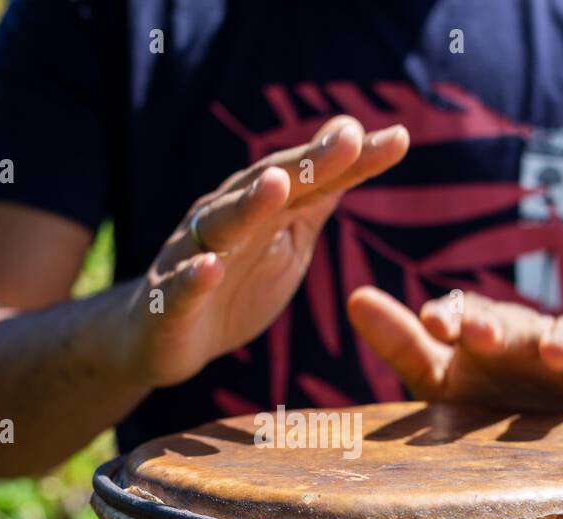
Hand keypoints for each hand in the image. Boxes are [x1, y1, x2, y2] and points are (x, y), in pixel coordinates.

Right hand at [119, 116, 409, 387]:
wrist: (162, 335)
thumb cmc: (233, 283)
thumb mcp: (287, 239)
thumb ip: (318, 195)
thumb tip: (356, 139)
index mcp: (261, 208)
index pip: (314, 178)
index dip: (355, 160)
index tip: (400, 139)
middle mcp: (226, 219)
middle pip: (269, 186)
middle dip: (309, 163)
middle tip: (349, 139)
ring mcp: (193, 255)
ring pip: (221, 225)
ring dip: (248, 205)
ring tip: (275, 185)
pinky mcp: (170, 301)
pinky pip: (181, 287)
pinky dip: (195, 276)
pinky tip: (210, 269)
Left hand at [346, 287, 562, 418]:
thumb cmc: (493, 397)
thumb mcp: (443, 377)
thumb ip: (403, 344)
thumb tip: (355, 297)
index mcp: (486, 335)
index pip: (465, 315)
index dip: (450, 316)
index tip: (431, 323)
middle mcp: (531, 340)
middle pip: (518, 322)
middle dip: (500, 326)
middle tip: (482, 336)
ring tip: (556, 356)